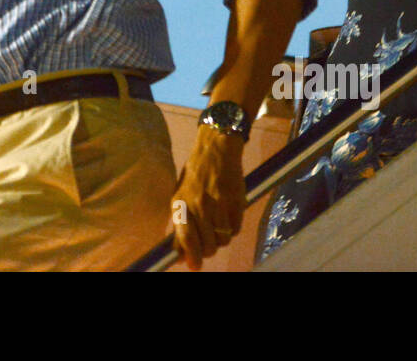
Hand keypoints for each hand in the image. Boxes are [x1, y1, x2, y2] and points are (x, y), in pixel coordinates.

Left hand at [170, 126, 245, 269]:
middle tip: (209, 244)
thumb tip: (180, 254)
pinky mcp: (236, 202)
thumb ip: (180, 224)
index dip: (192, 257)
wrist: (216, 149)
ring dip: (221, 239)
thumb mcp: (180, 196)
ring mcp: (219, 204)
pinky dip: (232, 229)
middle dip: (209, 250)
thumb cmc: (195, 174)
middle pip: (208, 245)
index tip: (195, 266)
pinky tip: (228, 217)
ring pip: (223, 240)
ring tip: (218, 227)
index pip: (187, 239)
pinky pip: (235, 229)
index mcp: (181, 203)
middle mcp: (199, 205)